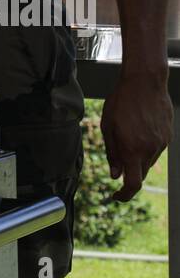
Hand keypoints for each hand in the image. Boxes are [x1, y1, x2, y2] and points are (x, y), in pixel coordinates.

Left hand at [101, 72, 172, 200]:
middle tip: (118, 155)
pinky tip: (141, 126)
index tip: (116, 195)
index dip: (124, 195)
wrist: (145, 81)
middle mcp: (150, 150)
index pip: (133, 184)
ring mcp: (162, 143)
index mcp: (133, 149)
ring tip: (129, 131)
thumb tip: (115, 175)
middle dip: (129, 171)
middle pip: (140, 173)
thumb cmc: (122, 101)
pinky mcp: (168, 135)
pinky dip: (147, 145)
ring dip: (138, 156)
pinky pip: (156, 148)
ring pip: (149, 160)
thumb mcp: (108, 126)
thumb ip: (112, 153)